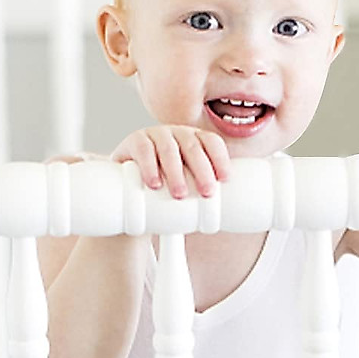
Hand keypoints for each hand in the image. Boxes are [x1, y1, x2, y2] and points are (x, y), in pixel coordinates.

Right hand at [110, 125, 230, 198]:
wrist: (128, 192)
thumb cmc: (165, 193)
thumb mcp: (186, 191)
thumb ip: (204, 201)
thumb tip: (231, 222)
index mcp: (194, 141)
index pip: (212, 143)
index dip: (220, 157)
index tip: (225, 179)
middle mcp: (176, 134)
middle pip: (193, 147)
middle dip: (202, 170)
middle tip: (207, 193)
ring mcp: (155, 136)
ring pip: (169, 149)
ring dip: (176, 171)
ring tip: (180, 194)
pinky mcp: (134, 143)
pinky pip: (143, 150)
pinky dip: (149, 165)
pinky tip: (154, 182)